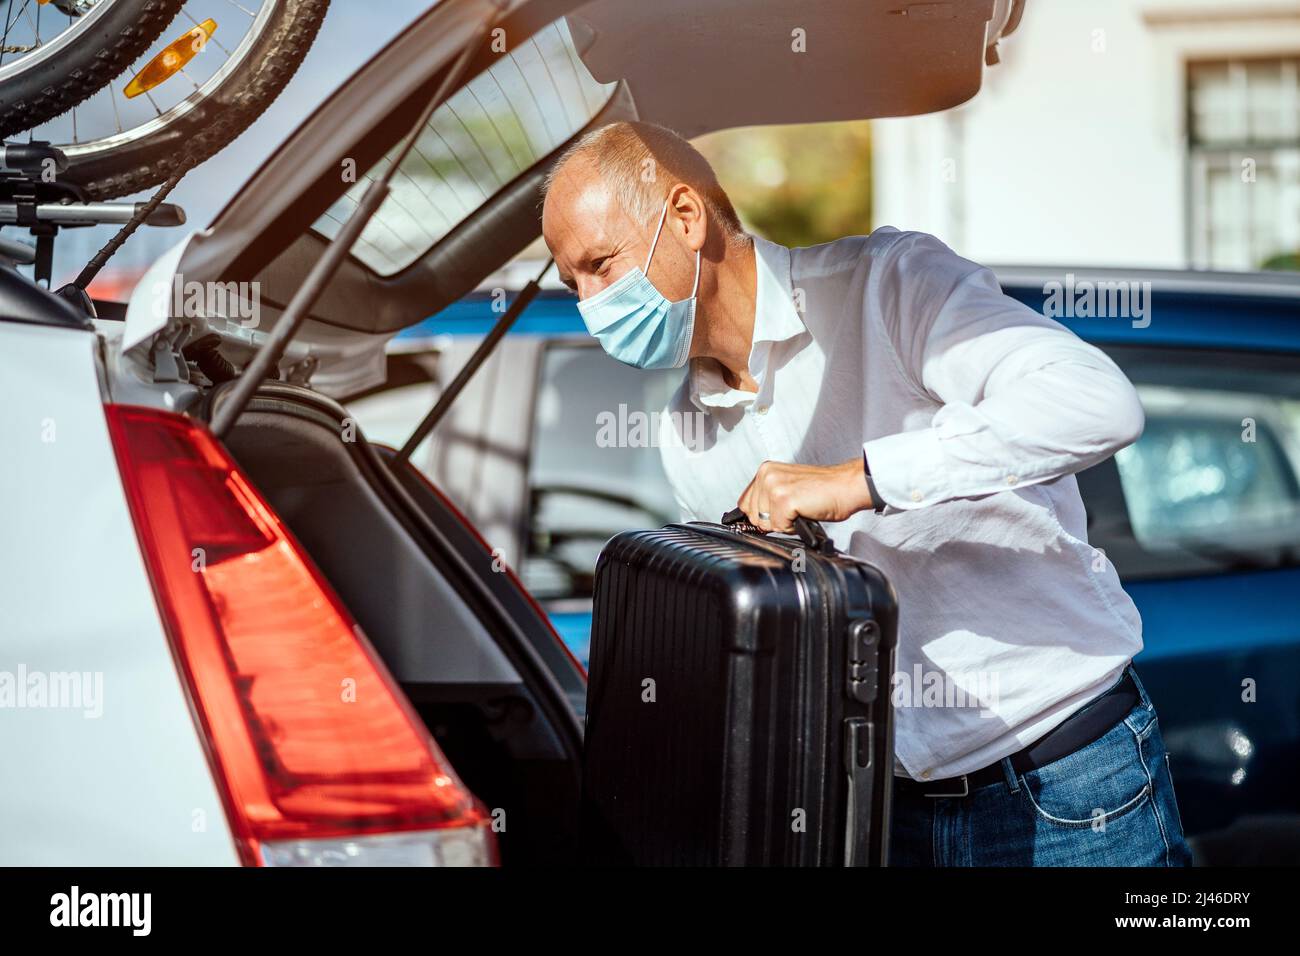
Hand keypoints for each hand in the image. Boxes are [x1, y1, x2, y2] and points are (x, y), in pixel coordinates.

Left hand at [736, 458, 874, 532]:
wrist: (845, 487)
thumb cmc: (822, 490)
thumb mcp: (787, 487)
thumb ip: (767, 498)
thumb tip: (753, 518)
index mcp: (766, 470)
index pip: (745, 504)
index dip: (761, 515)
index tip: (776, 512)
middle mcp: (766, 475)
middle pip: (753, 516)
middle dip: (773, 520)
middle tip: (794, 509)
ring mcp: (774, 487)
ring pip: (766, 523)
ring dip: (785, 523)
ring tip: (800, 509)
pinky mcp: (784, 500)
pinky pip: (780, 527)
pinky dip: (793, 527)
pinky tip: (804, 513)